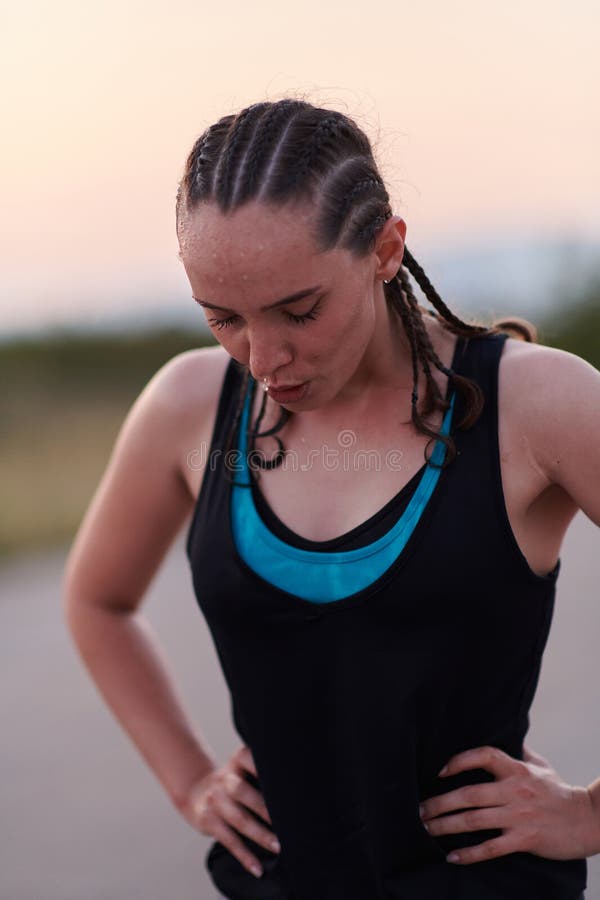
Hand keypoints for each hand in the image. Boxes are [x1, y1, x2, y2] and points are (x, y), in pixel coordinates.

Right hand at [177, 744, 279, 878]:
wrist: (196, 791)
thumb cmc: (234, 782)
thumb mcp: (243, 769)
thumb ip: (264, 774)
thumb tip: (298, 792)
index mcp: (238, 761)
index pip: (251, 759)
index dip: (264, 769)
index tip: (285, 784)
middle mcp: (224, 778)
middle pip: (243, 792)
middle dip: (265, 809)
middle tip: (286, 824)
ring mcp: (214, 800)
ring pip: (238, 819)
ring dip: (260, 835)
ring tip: (278, 847)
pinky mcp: (207, 820)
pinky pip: (228, 840)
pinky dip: (244, 856)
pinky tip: (258, 869)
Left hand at [418, 744, 598, 864]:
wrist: (588, 820)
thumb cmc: (561, 792)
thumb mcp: (541, 766)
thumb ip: (519, 752)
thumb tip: (505, 735)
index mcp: (517, 769)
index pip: (483, 755)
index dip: (459, 760)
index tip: (440, 771)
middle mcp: (515, 790)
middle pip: (469, 793)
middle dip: (440, 802)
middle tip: (420, 809)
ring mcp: (519, 816)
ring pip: (474, 820)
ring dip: (446, 825)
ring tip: (428, 829)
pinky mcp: (525, 840)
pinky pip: (491, 847)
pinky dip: (470, 854)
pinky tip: (453, 857)